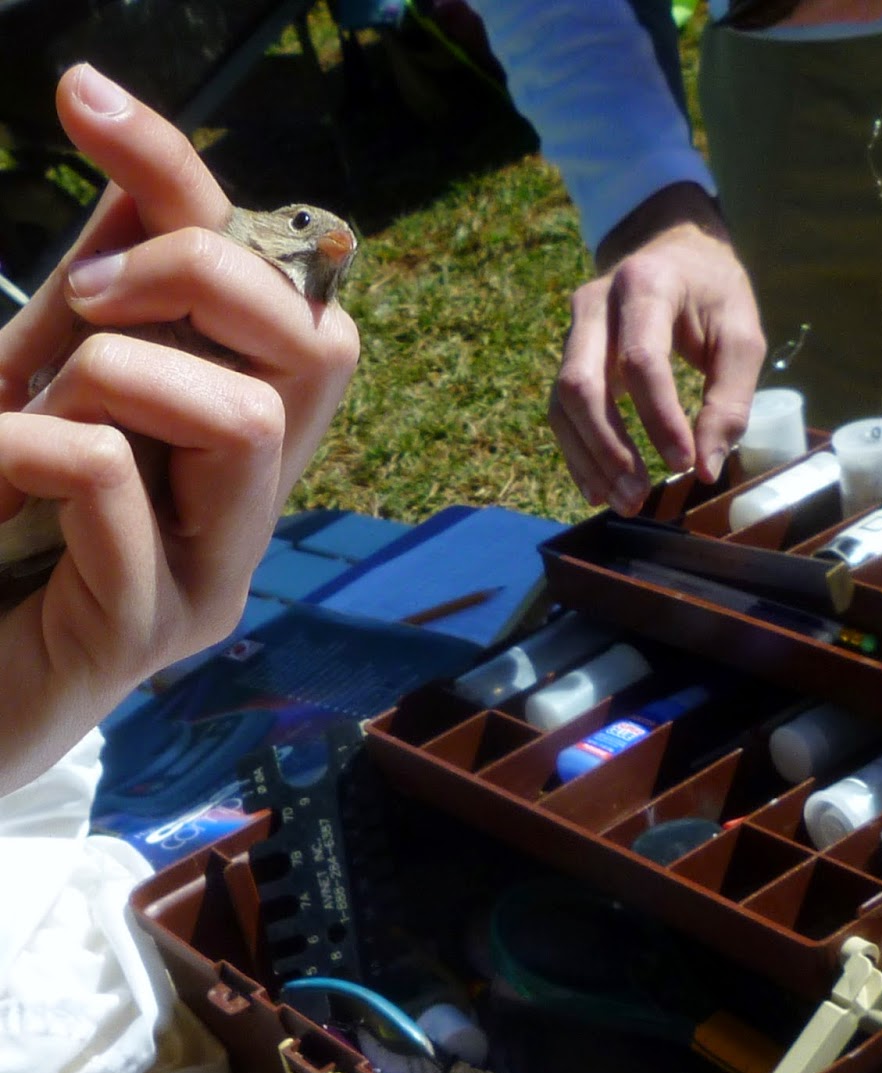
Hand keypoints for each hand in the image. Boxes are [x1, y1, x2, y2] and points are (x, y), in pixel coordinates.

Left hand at [0, 64, 360, 794]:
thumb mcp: (33, 388)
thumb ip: (97, 301)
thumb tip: (139, 178)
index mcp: (234, 433)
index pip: (279, 285)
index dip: (190, 177)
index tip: (82, 97)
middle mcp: (251, 500)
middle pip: (318, 344)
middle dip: (196, 273)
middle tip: (86, 295)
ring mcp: (213, 571)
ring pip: (244, 419)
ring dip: (112, 375)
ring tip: (21, 417)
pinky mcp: (150, 634)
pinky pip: (115, 488)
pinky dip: (28, 448)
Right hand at [548, 183, 766, 514]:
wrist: (673, 247)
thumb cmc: (713, 292)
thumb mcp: (741, 334)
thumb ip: (729, 399)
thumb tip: (705, 468)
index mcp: (646, 286)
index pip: (641, 359)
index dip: (659, 418)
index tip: (684, 464)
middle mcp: (596, 303)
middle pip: (582, 383)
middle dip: (608, 447)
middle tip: (639, 495)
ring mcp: (574, 327)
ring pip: (562, 401)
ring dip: (588, 458)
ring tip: (621, 501)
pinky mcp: (568, 353)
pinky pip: (560, 409)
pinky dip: (578, 451)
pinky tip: (600, 486)